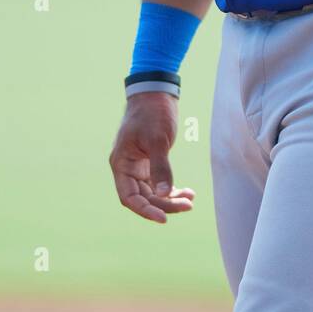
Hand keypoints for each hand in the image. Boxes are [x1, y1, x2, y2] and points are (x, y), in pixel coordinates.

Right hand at [109, 91, 194, 223]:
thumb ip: (160, 167)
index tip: (164, 218)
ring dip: (170, 198)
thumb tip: (164, 194)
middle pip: (144, 197)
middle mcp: (128, 168)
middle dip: (165, 204)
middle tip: (188, 205)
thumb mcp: (157, 140)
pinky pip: (159, 183)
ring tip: (190, 199)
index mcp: (121, 164)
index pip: (129, 197)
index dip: (145, 210)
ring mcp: (139, 166)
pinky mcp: (150, 162)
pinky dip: (172, 188)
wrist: (156, 93)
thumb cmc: (152, 113)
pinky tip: (188, 191)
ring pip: (153, 192)